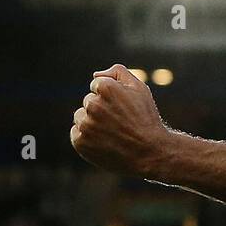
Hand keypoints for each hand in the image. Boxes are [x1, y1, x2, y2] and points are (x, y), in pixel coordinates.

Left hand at [70, 63, 171, 177]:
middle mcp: (93, 104)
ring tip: (112, 132)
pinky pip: (77, 133)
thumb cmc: (146, 119)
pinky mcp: (80, 142)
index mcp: (106, 88)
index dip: (111, 96)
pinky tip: (104, 142)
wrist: (149, 153)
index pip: (96, 85)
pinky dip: (87, 137)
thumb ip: (118, 73)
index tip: (122, 108)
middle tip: (120, 122)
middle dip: (101, 109)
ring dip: (92, 122)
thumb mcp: (140, 89)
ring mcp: (86, 124)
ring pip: (81, 117)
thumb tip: (96, 75)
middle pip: (88, 101)